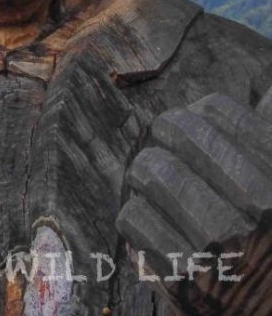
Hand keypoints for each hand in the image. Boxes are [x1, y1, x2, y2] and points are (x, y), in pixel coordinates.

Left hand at [117, 91, 271, 315]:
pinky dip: (139, 217)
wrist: (266, 312)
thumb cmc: (270, 243)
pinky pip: (131, 216)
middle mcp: (253, 211)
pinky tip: (158, 224)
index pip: (219, 110)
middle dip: (169, 135)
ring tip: (160, 185)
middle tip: (172, 148)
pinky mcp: (179, 275)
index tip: (201, 126)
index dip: (202, 113)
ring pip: (148, 168)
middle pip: (175, 128)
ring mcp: (214, 244)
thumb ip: (269, 143)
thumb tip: (269, 95)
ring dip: (148, 174)